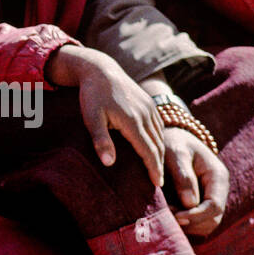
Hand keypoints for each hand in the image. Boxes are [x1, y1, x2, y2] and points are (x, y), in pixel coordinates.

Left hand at [47, 44, 165, 186]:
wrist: (100, 70)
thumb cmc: (92, 96)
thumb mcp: (91, 118)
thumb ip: (101, 140)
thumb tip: (109, 164)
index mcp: (133, 121)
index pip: (148, 151)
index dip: (154, 169)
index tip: (157, 184)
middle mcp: (146, 114)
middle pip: (158, 145)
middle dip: (160, 165)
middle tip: (160, 182)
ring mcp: (149, 107)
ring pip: (161, 136)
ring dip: (161, 153)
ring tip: (159, 169)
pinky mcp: (149, 103)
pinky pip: (159, 125)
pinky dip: (160, 139)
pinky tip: (156, 148)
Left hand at [162, 127, 228, 235]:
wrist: (171, 137)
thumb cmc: (172, 142)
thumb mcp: (176, 153)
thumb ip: (183, 176)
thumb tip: (190, 204)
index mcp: (218, 176)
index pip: (215, 206)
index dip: (196, 215)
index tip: (175, 216)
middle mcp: (218, 190)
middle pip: (213, 219)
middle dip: (191, 222)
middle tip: (167, 214)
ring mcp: (211, 197)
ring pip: (206, 224)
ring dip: (187, 225)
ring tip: (166, 212)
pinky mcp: (201, 202)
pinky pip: (197, 222)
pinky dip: (184, 223)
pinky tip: (168, 213)